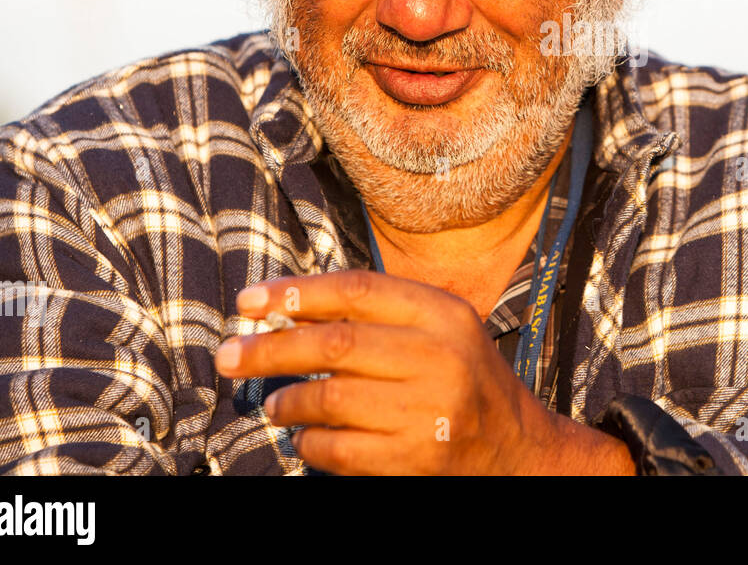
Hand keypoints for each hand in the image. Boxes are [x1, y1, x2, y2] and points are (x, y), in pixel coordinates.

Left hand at [214, 270, 633, 474]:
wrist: (520, 451)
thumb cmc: (465, 380)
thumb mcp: (440, 331)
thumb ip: (376, 314)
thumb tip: (285, 309)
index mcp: (445, 314)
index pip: (357, 290)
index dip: (296, 292)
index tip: (248, 301)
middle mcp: (441, 356)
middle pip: (335, 342)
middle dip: (270, 349)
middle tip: (227, 355)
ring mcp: (430, 411)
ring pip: (330, 398)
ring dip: (287, 401)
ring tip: (273, 404)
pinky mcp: (416, 459)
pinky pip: (338, 449)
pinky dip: (310, 444)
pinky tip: (307, 438)